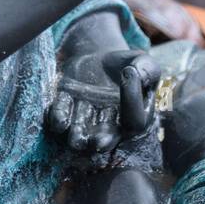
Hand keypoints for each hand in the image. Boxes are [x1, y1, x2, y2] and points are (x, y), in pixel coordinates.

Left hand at [47, 48, 161, 153]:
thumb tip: (135, 73)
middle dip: (102, 140)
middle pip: (106, 138)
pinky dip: (58, 117)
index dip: (132, 100)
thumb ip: (147, 69)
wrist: (100, 60)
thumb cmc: (126, 65)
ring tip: (75, 138)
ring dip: (78, 135)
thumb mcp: (142, 62)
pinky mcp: (67, 105)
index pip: (135, 119)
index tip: (129, 73)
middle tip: (98, 143)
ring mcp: (86, 117)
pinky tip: (57, 120)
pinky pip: (61, 114)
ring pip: (81, 132)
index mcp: (133, 117)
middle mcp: (109, 124)